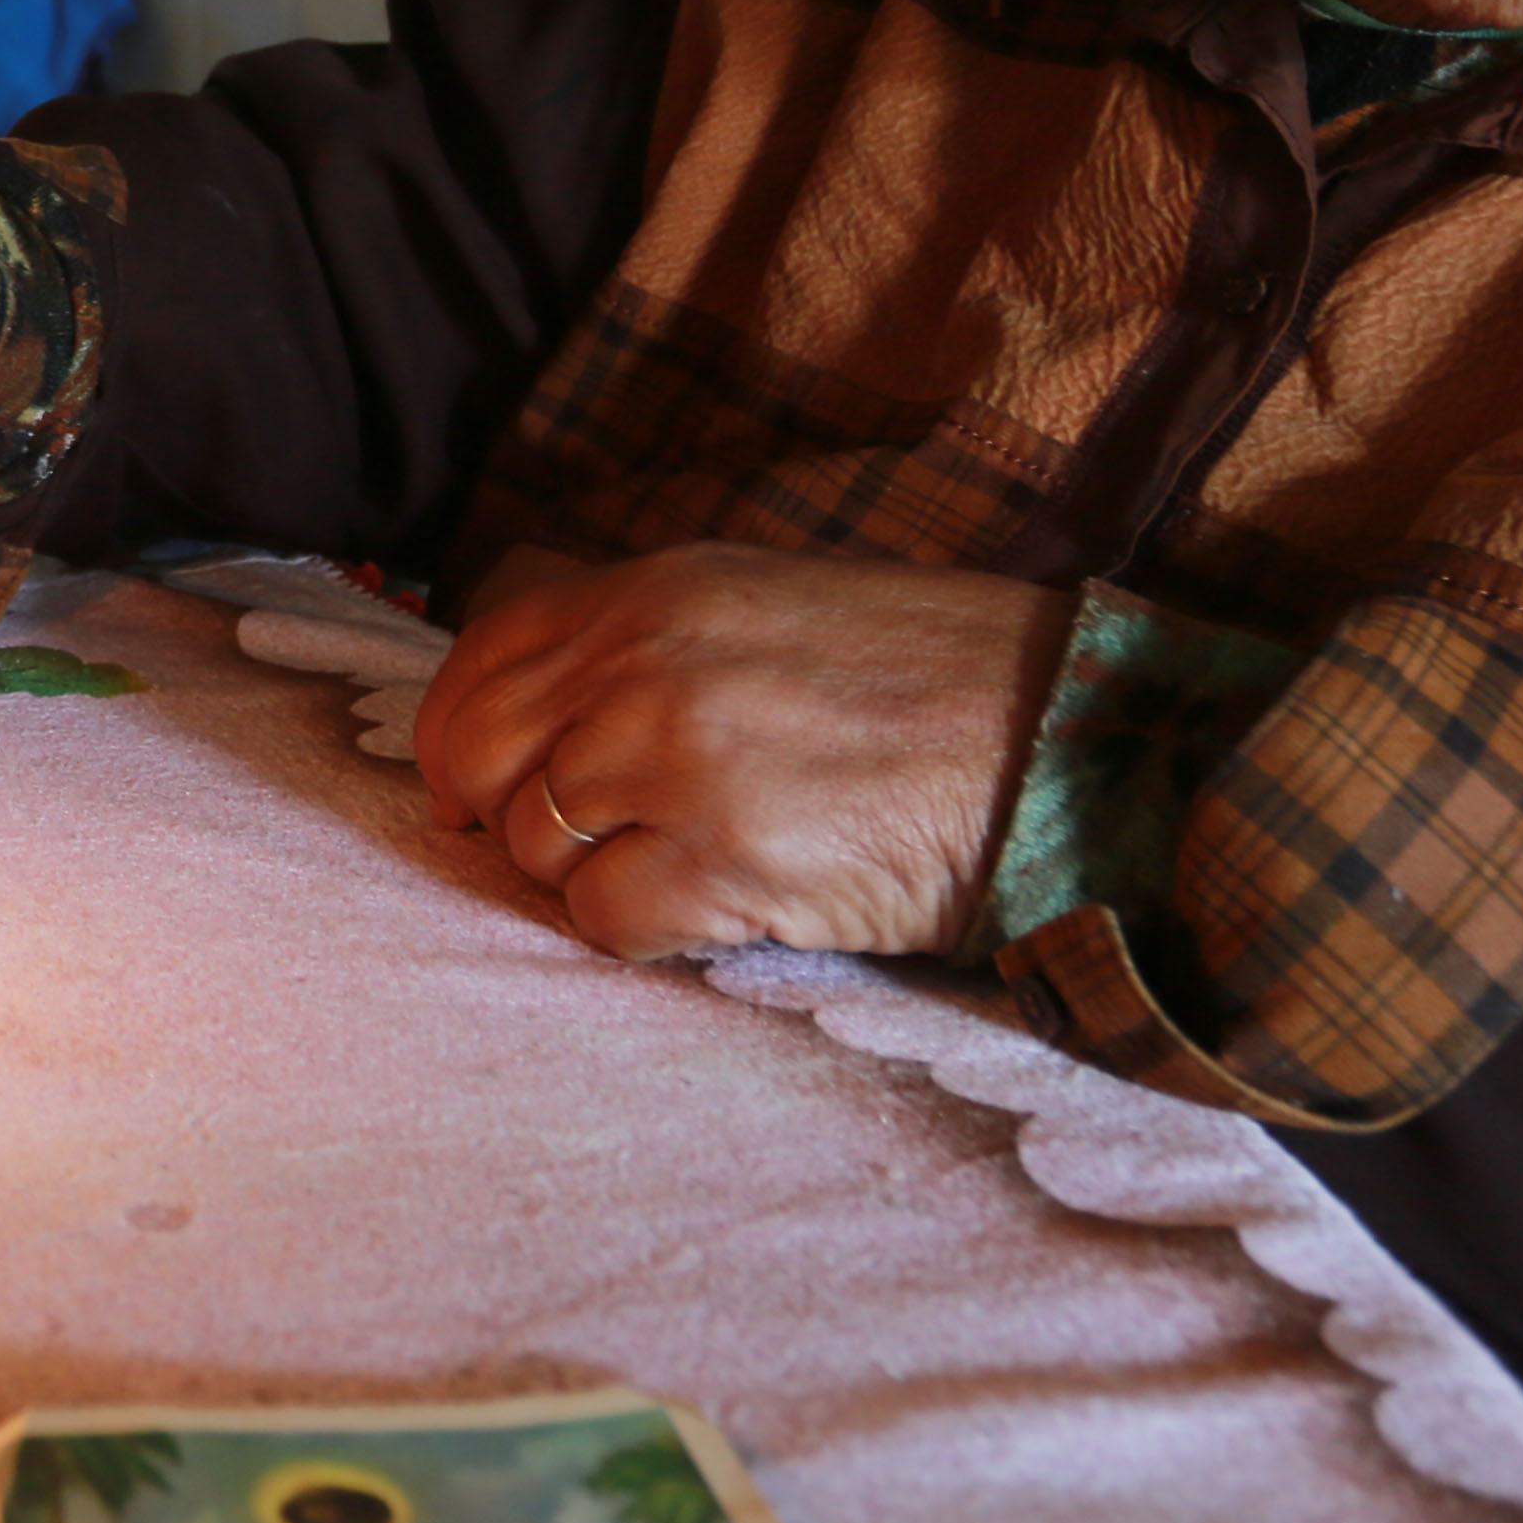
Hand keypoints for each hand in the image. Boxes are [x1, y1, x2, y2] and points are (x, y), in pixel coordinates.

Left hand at [413, 543, 1065, 961]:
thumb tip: (532, 719)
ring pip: (537, 850)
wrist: (1063, 741)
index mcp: (656, 590)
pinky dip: (646, 932)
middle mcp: (650, 664)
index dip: (459, 739)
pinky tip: (722, 906)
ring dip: (595, 877)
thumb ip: (642, 640)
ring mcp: (682, 762)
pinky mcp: (724, 861)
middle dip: (509, 816)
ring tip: (694, 862)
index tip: (475, 790)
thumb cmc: (927, 681)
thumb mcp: (765, 604)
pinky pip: (604, 922)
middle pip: (482, 760)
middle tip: (579, 847)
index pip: (480, 660)